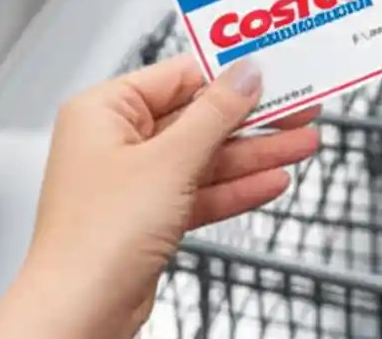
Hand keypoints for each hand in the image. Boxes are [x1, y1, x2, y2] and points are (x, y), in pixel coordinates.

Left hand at [0, 56, 319, 338]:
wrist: (81, 312)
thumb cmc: (95, 239)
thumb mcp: (170, 162)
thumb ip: (214, 114)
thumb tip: (243, 74)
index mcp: (103, 111)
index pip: (178, 76)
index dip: (228, 73)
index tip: (272, 70)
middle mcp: (115, 141)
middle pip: (197, 118)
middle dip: (252, 118)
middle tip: (299, 107)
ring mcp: (134, 182)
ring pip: (206, 157)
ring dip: (255, 153)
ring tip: (301, 143)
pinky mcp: (150, 217)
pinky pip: (201, 191)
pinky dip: (236, 188)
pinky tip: (271, 181)